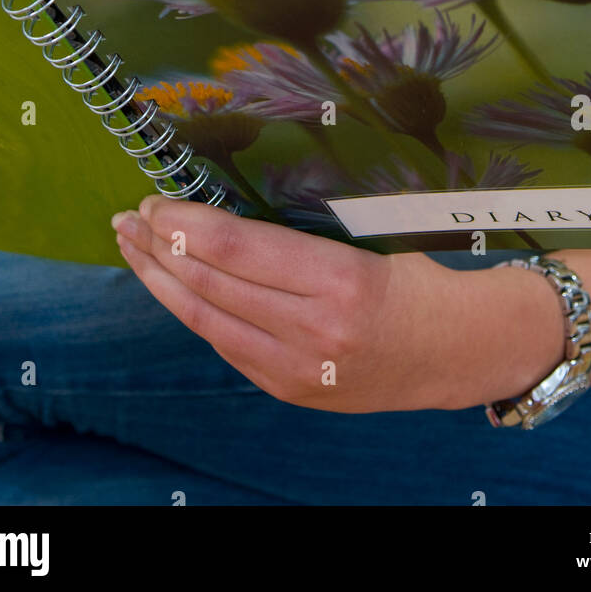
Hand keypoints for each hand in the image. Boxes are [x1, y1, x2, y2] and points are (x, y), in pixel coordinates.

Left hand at [112, 197, 480, 412]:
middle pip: (211, 284)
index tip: (155, 200)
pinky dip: (193, 311)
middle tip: (129, 219)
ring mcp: (298, 370)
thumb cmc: (420, 282)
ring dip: (161, 282)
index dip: (185, 223)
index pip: (237, 248)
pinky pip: (226, 345)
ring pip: (206, 320)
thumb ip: (294, 246)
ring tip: (132, 249)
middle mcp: (313, 331)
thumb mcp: (368, 246)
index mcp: (338, 282)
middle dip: (160, 247)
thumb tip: (215, 224)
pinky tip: (172, 287)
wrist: (461, 351)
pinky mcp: (290, 391)